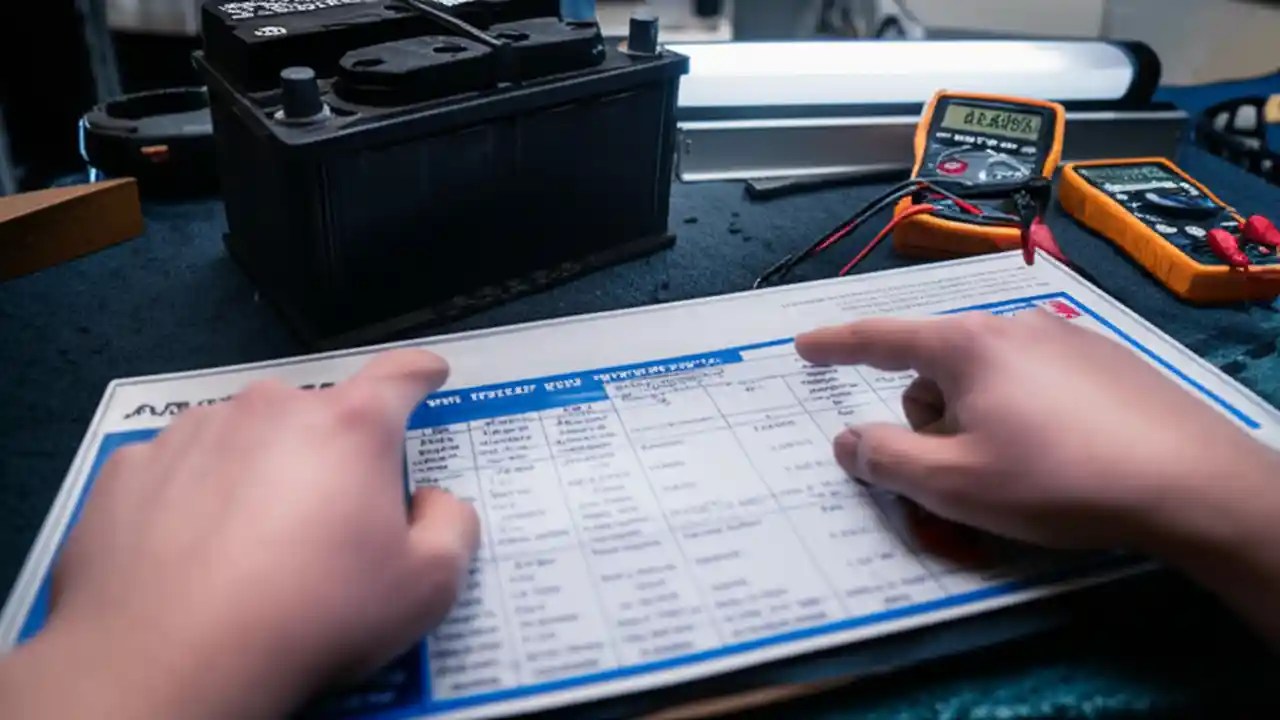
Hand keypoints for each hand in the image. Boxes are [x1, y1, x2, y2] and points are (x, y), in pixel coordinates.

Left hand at [0, 350, 479, 719]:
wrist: (172, 664)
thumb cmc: (316, 616)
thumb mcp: (428, 587)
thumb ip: (452, 524)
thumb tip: (428, 499)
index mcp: (350, 427)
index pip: (400, 375)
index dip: (421, 373)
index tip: (428, 374)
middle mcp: (271, 409)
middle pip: (317, 416)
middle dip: (330, 454)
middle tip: (326, 524)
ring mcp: (192, 432)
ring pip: (244, 438)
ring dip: (259, 471)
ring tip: (251, 547)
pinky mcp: (130, 469)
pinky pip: (179, 470)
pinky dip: (193, 498)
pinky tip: (192, 554)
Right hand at [795, 310, 1277, 551]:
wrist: (1189, 482)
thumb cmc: (1057, 480)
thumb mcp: (955, 485)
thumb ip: (886, 461)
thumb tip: (846, 441)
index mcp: (967, 347)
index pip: (882, 338)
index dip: (835, 345)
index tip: (803, 345)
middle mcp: (1011, 327)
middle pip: (937, 369)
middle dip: (928, 417)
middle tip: (958, 471)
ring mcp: (1064, 338)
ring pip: (987, 377)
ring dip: (976, 418)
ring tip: (1016, 470)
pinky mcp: (1104, 361)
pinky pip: (1033, 381)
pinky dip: (1023, 412)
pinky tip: (1060, 453)